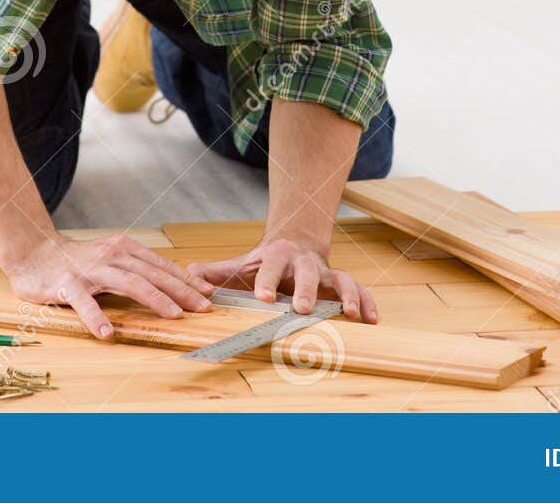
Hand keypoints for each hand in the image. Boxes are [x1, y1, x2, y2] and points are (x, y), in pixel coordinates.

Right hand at [4, 233, 214, 338]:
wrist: (34, 252)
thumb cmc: (77, 261)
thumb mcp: (111, 260)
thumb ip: (136, 270)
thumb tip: (172, 287)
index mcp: (124, 249)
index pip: (161, 266)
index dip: (186, 280)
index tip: (208, 294)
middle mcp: (111, 255)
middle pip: (152, 273)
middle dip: (181, 291)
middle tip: (203, 308)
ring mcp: (90, 269)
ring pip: (128, 282)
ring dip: (154, 299)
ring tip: (173, 315)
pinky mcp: (67, 283)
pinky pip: (84, 302)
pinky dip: (96, 317)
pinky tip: (107, 333)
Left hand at [186, 237, 379, 322]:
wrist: (294, 241)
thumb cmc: (263, 262)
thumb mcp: (239, 265)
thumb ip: (214, 272)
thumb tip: (187, 275)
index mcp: (275, 256)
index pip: (269, 267)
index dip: (266, 280)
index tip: (262, 296)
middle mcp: (302, 262)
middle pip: (306, 273)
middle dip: (305, 290)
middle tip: (302, 308)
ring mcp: (324, 272)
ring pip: (339, 279)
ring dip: (346, 295)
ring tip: (352, 315)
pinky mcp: (340, 282)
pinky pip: (358, 288)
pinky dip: (368, 301)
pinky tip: (372, 319)